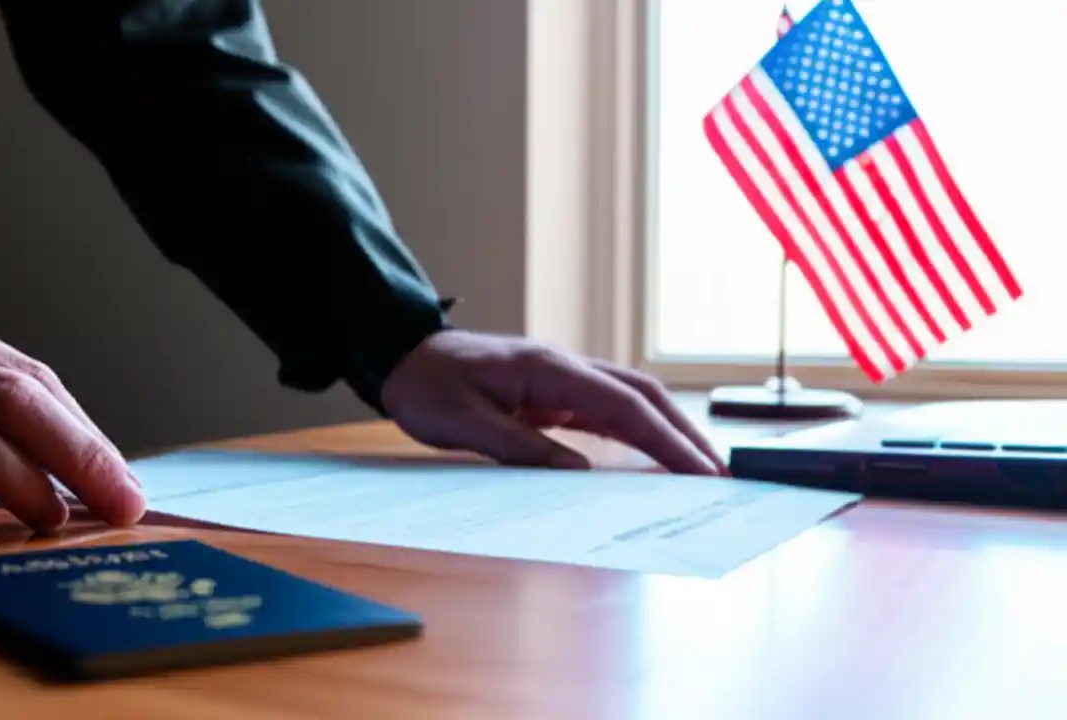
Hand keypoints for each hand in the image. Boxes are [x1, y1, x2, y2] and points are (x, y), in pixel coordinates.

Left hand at [381, 330, 727, 474]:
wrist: (400, 357)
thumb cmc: (425, 387)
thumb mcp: (462, 423)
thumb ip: (519, 447)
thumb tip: (579, 473)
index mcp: (548, 368)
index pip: (624, 404)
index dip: (666, 438)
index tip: (700, 470)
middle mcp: (564, 367)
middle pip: (642, 395)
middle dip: (684, 432)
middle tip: (720, 473)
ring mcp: (561, 379)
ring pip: (630, 401)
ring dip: (667, 432)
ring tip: (700, 470)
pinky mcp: (553, 393)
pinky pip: (606, 412)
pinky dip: (637, 433)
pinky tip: (654, 458)